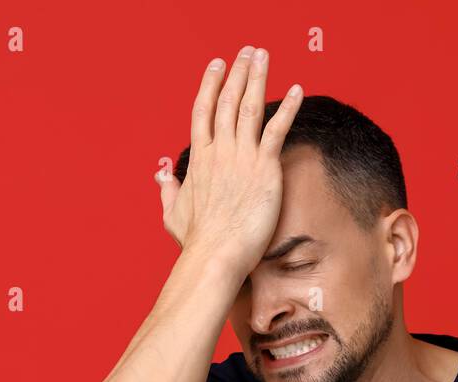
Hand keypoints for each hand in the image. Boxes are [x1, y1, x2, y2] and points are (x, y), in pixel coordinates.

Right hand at [156, 46, 302, 276]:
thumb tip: (161, 178)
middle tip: (245, 51)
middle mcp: (219, 152)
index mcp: (199, 160)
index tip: (217, 66)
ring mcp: (242, 158)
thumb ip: (168, 192)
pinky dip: (288, 107)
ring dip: (257, 78)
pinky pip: (278, 130)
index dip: (210, 86)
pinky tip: (296, 89)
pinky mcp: (264, 168)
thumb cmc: (196, 242)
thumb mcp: (172, 214)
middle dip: (237, 73)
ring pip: (250, 107)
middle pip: (227, 102)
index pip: (203, 112)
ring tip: (262, 55)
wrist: (215, 254)